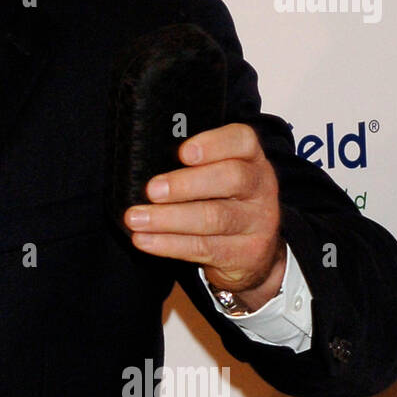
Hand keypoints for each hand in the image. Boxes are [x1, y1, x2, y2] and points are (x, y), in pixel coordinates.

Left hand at [123, 123, 285, 311]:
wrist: (254, 256)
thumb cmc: (223, 204)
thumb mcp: (218, 178)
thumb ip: (193, 167)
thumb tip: (144, 164)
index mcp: (252, 160)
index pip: (243, 140)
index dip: (214, 144)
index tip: (183, 152)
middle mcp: (260, 188)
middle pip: (231, 178)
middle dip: (186, 184)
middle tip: (152, 190)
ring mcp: (257, 223)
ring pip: (214, 217)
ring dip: (169, 218)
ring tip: (137, 218)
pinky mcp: (246, 254)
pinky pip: (204, 248)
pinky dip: (169, 244)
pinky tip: (145, 239)